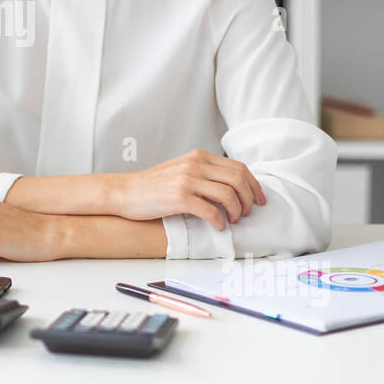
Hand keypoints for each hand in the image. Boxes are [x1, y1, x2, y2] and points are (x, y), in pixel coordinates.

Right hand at [105, 149, 266, 228]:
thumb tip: (231, 188)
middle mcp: (195, 164)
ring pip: (229, 195)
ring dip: (236, 211)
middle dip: (249, 199)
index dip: (254, 185)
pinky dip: (220, 221)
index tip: (259, 200)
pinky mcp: (179, 197)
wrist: (124, 191)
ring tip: (232, 220)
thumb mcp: (181, 170)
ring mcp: (187, 180)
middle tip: (247, 213)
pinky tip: (218, 227)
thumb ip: (203, 173)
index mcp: (198, 156)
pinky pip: (211, 210)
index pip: (238, 167)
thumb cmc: (153, 186)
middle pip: (238, 179)